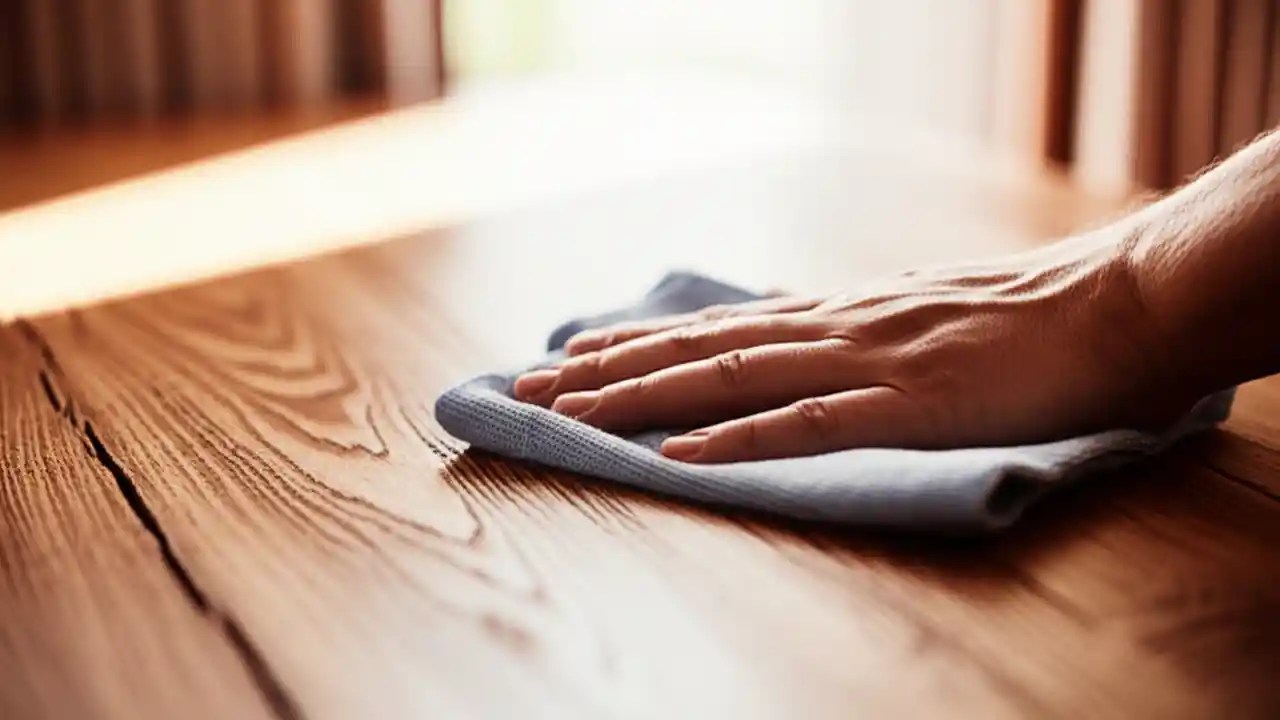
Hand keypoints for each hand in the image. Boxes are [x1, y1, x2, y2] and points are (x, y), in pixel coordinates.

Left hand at [514, 234, 1190, 462]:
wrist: (1115, 308)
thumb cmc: (1030, 321)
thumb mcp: (928, 320)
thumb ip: (868, 335)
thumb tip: (819, 342)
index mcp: (839, 315)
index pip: (716, 328)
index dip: (639, 342)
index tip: (572, 351)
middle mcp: (832, 330)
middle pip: (698, 350)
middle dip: (608, 371)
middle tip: (531, 387)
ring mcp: (864, 364)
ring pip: (728, 380)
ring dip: (644, 400)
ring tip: (571, 412)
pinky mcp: (905, 405)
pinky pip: (804, 425)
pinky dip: (734, 442)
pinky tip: (677, 458)